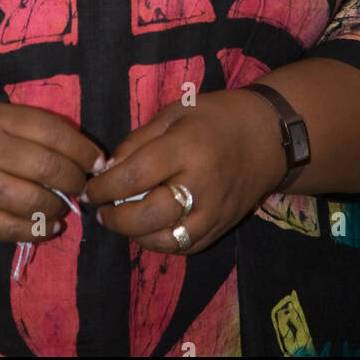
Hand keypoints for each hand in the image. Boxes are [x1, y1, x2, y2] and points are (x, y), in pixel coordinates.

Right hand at [0, 103, 104, 242]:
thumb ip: (36, 133)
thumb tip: (89, 156)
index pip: (50, 130)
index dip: (80, 148)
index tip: (97, 161)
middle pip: (44, 166)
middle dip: (72, 179)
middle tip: (81, 186)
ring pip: (30, 200)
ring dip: (56, 206)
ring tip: (62, 206)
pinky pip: (11, 228)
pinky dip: (37, 230)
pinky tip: (49, 227)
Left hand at [84, 89, 287, 254]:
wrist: (270, 137)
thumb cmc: (217, 116)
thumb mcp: (175, 112)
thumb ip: (139, 140)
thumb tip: (108, 169)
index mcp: (186, 148)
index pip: (135, 176)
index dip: (105, 187)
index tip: (89, 189)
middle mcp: (201, 185)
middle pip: (148, 216)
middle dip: (115, 218)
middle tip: (101, 210)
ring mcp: (214, 211)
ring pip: (166, 240)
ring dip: (136, 236)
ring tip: (122, 221)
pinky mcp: (223, 227)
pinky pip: (186, 247)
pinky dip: (161, 243)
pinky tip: (149, 229)